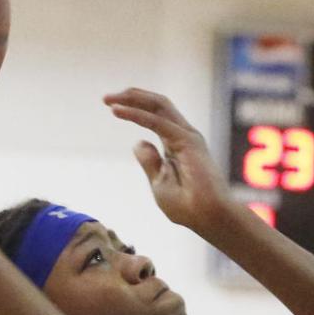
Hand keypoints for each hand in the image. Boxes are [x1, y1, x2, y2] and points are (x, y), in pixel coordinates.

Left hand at [104, 88, 230, 233]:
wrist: (208, 218)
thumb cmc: (187, 207)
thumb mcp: (159, 182)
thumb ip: (150, 161)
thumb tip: (139, 141)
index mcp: (176, 144)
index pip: (155, 116)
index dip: (134, 108)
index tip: (111, 108)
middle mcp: (182, 135)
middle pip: (156, 105)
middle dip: (131, 96)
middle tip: (105, 97)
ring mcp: (186, 136)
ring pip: (158, 105)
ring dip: (133, 98)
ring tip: (109, 99)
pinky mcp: (187, 141)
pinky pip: (157, 122)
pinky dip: (136, 115)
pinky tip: (118, 111)